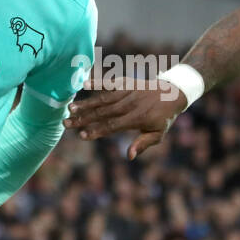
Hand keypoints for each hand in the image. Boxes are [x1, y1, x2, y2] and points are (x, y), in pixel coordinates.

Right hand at [64, 84, 186, 159]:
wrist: (173, 92)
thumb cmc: (163, 117)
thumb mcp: (157, 134)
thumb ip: (143, 144)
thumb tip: (129, 156)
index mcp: (136, 118)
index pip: (112, 126)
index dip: (96, 131)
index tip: (82, 135)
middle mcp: (129, 104)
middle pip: (102, 113)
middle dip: (83, 119)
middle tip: (66, 123)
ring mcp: (127, 92)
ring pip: (103, 98)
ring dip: (86, 103)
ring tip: (70, 108)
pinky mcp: (126, 83)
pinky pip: (109, 83)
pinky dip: (97, 82)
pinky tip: (83, 84)